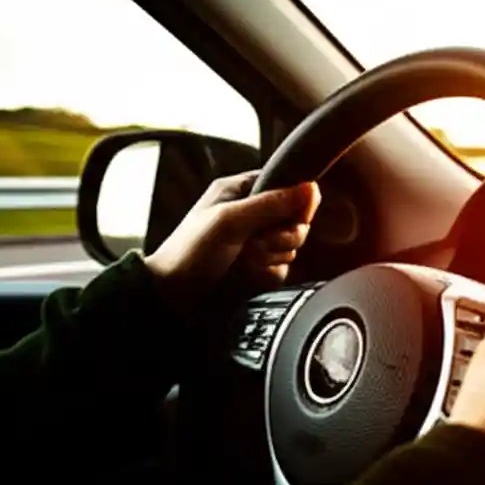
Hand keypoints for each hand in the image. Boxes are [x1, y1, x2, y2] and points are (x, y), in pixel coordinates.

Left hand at [145, 171, 320, 310]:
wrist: (173, 297)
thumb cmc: (190, 252)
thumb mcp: (230, 220)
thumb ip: (271, 203)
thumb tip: (310, 188)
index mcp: (240, 191)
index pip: (286, 187)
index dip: (294, 203)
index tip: (291, 217)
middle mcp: (251, 214)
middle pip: (295, 221)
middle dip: (278, 237)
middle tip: (252, 244)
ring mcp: (256, 242)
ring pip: (290, 247)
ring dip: (268, 258)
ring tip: (241, 260)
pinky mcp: (258, 268)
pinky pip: (283, 269)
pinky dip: (266, 274)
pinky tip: (245, 274)